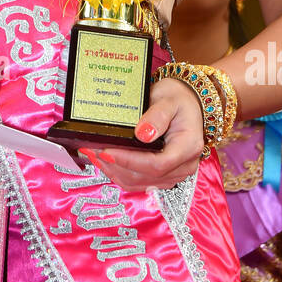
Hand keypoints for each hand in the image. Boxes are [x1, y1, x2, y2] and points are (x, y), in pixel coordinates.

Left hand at [78, 76, 204, 190]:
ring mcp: (175, 172)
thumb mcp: (169, 98)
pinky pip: (141, 181)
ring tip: (95, 156)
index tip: (107, 151)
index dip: (130, 161)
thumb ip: (157, 115)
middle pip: (146, 176)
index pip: (157, 164)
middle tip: (93, 151)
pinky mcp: (165, 175)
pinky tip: (106, 162)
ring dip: (115, 172)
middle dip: (116, 166)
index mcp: (188, 146)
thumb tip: (142, 134)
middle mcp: (184, 165)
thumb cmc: (179, 99)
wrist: (189, 103)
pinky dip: (122, 174)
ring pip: (141, 183)